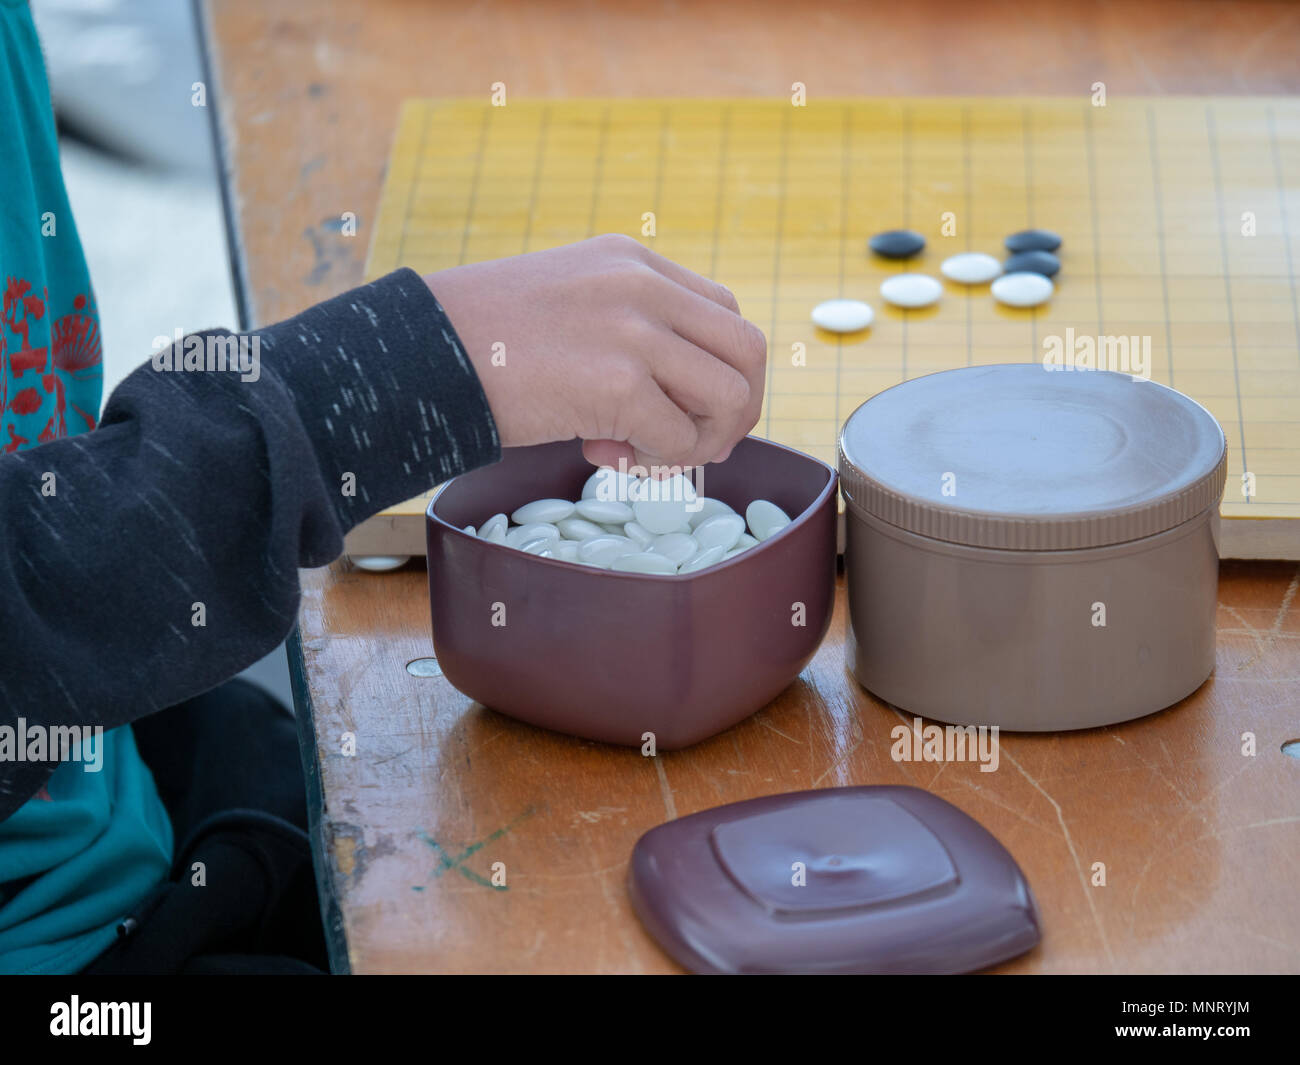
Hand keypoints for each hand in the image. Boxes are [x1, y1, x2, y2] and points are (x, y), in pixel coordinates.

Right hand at [425, 234, 765, 470]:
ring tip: (650, 452)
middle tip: (699, 443)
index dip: (720, 368)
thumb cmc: (483, 342)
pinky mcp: (615, 381)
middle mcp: (643, 286)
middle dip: (737, 408)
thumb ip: (626, 331)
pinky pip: (678, 438)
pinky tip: (609, 454)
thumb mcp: (568, 304)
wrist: (420, 353)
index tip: (687, 407)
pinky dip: (658, 460)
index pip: (723, 311)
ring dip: (704, 438)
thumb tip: (676, 409)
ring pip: (728, 394)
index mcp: (633, 262)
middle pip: (746, 349)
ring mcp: (633, 330)